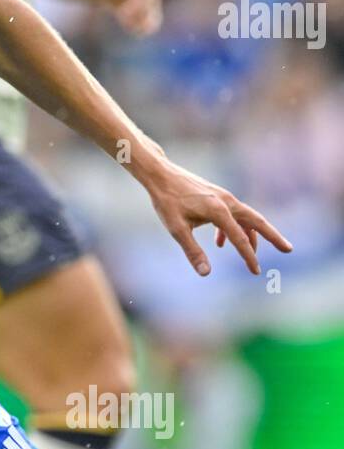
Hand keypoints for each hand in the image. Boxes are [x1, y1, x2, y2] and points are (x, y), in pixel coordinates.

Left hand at [144, 160, 291, 276]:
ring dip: (250, 235)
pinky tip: (220, 243)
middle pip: (256, 221)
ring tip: (250, 255)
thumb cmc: (167, 202)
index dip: (248, 257)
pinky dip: (233, 229)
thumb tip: (206, 273)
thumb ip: (193, 251)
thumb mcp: (177, 229)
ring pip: (245, 218)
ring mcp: (224, 197)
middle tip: (288, 249)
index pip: (239, 238)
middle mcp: (227, 202)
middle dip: (272, 236)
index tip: (256, 272)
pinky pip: (233, 214)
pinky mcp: (217, 196)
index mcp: (219, 210)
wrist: (161, 175)